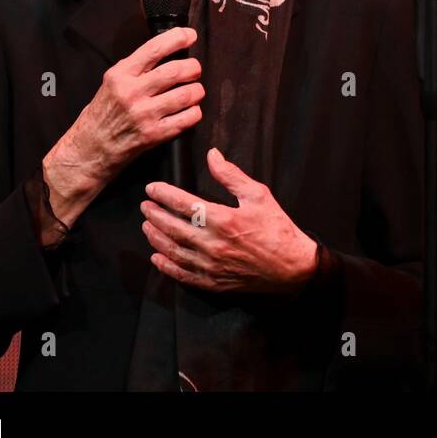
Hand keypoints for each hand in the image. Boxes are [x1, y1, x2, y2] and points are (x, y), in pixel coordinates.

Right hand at [43, 27, 202, 222]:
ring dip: (197, 91)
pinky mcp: (154, 134)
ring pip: (186, 94)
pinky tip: (190, 111)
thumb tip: (167, 52)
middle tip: (194, 70)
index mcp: (120, 75)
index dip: (177, 38)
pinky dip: (195, 112)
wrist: (90, 149)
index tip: (190, 35)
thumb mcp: (111, 83)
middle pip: (175, 71)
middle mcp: (132, 92)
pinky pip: (187, 118)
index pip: (154, 49)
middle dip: (193, 68)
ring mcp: (144, 114)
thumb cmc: (102, 114)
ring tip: (194, 91)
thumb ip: (135, 69)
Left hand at [141, 147, 318, 294]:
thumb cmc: (277, 228)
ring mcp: (211, 266)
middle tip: (144, 206)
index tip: (152, 188)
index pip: (184, 204)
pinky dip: (166, 266)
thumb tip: (212, 156)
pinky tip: (157, 257)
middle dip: (155, 215)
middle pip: (173, 228)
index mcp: (223, 220)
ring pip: (173, 251)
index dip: (164, 195)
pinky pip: (182, 275)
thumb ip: (231, 175)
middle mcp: (213, 244)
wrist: (292, 266)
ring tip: (146, 226)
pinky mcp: (213, 282)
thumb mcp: (258, 195)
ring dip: (156, 238)